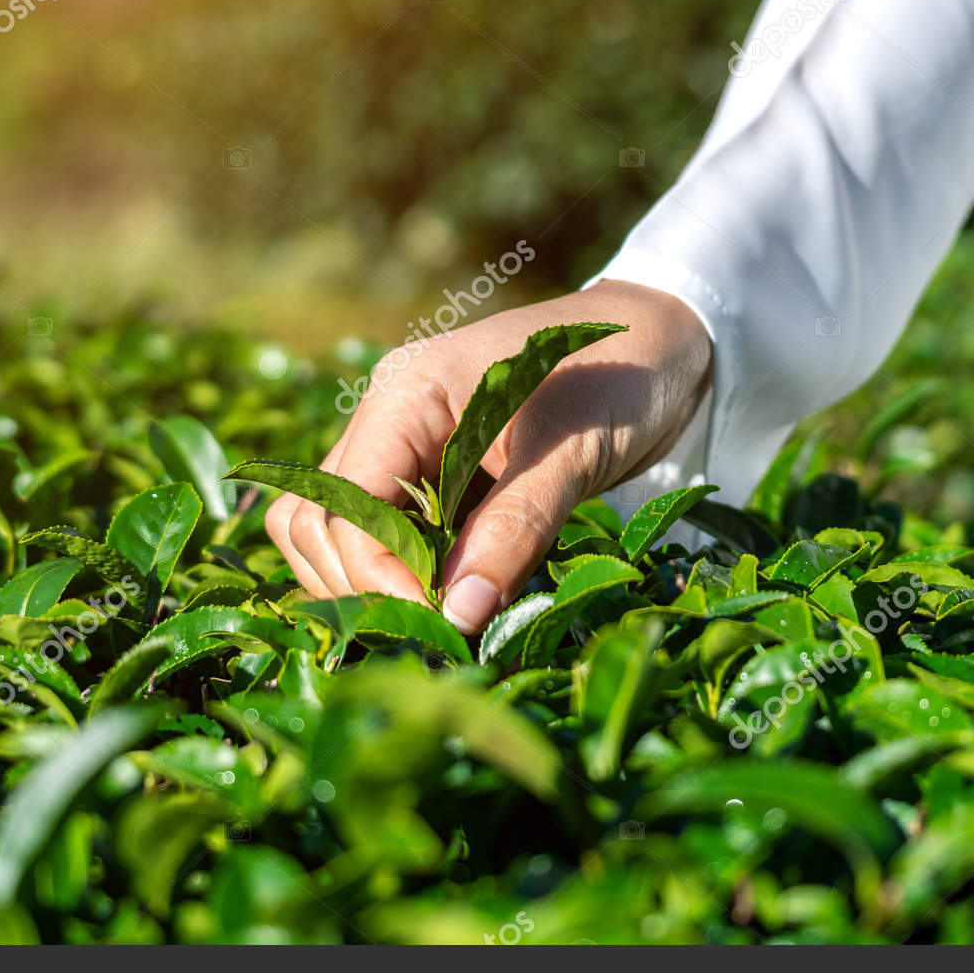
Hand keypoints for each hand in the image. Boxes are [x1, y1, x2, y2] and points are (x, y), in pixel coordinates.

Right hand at [264, 280, 712, 632]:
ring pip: (329, 531)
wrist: (659, 342)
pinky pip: (378, 532)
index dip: (376, 574)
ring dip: (368, 582)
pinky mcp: (422, 474)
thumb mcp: (572, 455)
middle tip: (436, 630)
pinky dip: (400, 572)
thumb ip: (513, 531)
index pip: (344, 504)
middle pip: (313, 521)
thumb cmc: (618, 377)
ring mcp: (397, 445)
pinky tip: (450, 595)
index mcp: (404, 393)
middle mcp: (383, 417)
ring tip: (439, 616)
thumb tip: (457, 613)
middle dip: (361, 584)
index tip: (438, 623)